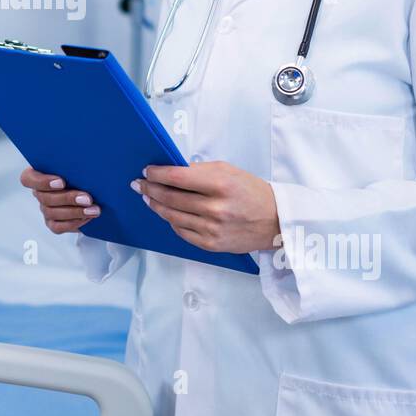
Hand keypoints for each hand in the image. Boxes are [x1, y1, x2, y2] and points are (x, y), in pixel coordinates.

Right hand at [20, 167, 100, 233]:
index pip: (28, 178)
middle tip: (87, 198)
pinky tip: (88, 217)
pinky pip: (58, 227)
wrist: (93, 192)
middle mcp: (40, 193)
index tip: (62, 182)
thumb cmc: (82, 174)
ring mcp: (45, 209)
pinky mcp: (53, 223)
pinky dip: (74, 223)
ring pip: (52, 213)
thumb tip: (83, 162)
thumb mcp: (77, 166)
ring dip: (75, 212)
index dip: (42, 182)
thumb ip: (73, 165)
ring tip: (93, 209)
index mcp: (40, 175)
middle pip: (44, 198)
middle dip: (68, 198)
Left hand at [133, 161, 279, 253]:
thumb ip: (199, 170)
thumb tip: (171, 170)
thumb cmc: (251, 192)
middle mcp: (215, 208)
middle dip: (150, 189)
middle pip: (171, 197)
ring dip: (156, 205)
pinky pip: (182, 231)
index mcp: (220, 184)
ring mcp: (212, 228)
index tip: (147, 171)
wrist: (275, 220)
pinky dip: (171, 221)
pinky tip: (167, 213)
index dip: (157, 174)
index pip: (178, 177)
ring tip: (148, 198)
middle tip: (139, 184)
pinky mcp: (211, 244)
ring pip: (172, 216)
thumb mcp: (228, 171)